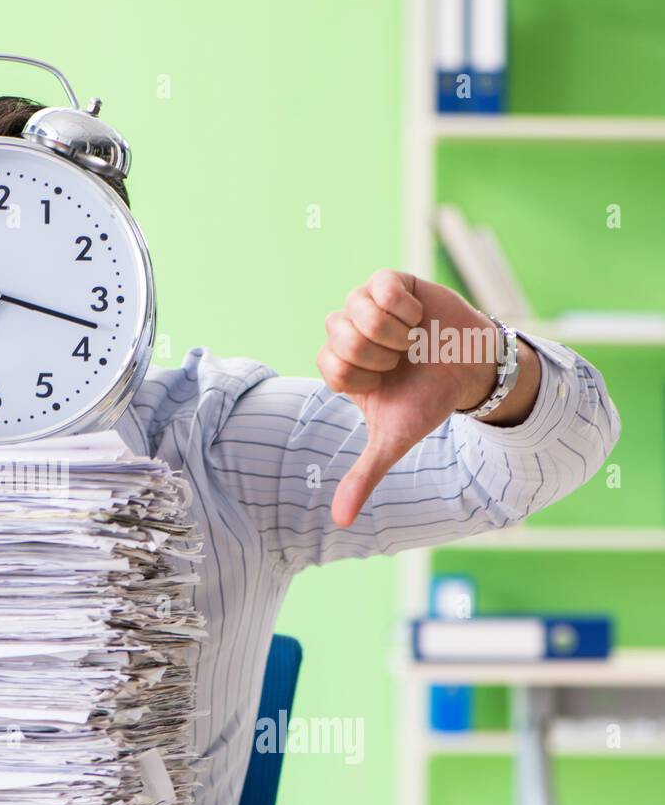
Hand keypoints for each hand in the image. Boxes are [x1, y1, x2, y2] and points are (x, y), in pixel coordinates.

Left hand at [318, 270, 538, 528]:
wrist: (473, 369)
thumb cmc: (428, 401)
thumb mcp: (394, 440)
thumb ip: (364, 475)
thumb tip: (340, 522)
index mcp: (341, 368)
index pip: (330, 366)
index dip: (365, 376)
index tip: (389, 381)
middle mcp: (347, 335)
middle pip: (339, 337)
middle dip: (379, 354)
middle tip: (402, 360)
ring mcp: (366, 306)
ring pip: (355, 309)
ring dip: (392, 331)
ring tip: (411, 340)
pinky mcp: (390, 282)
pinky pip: (380, 285)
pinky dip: (403, 306)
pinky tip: (418, 316)